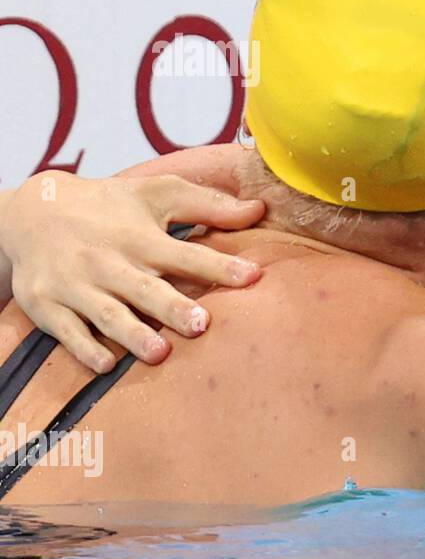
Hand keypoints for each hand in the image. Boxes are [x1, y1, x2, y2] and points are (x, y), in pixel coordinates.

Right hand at [0, 171, 264, 372]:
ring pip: (105, 314)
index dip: (219, 266)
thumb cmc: (108, 206)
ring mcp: (74, 286)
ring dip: (132, 334)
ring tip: (160, 353)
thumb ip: (208, 205)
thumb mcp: (156, 194)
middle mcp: (107, 262)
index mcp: (138, 237)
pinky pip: (66, 331)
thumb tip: (260, 210)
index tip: (253, 276)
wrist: (30, 213)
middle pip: (143, 288)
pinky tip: (107, 364)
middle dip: (172, 307)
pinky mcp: (45, 305)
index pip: (185, 253)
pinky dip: (84, 348)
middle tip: (202, 324)